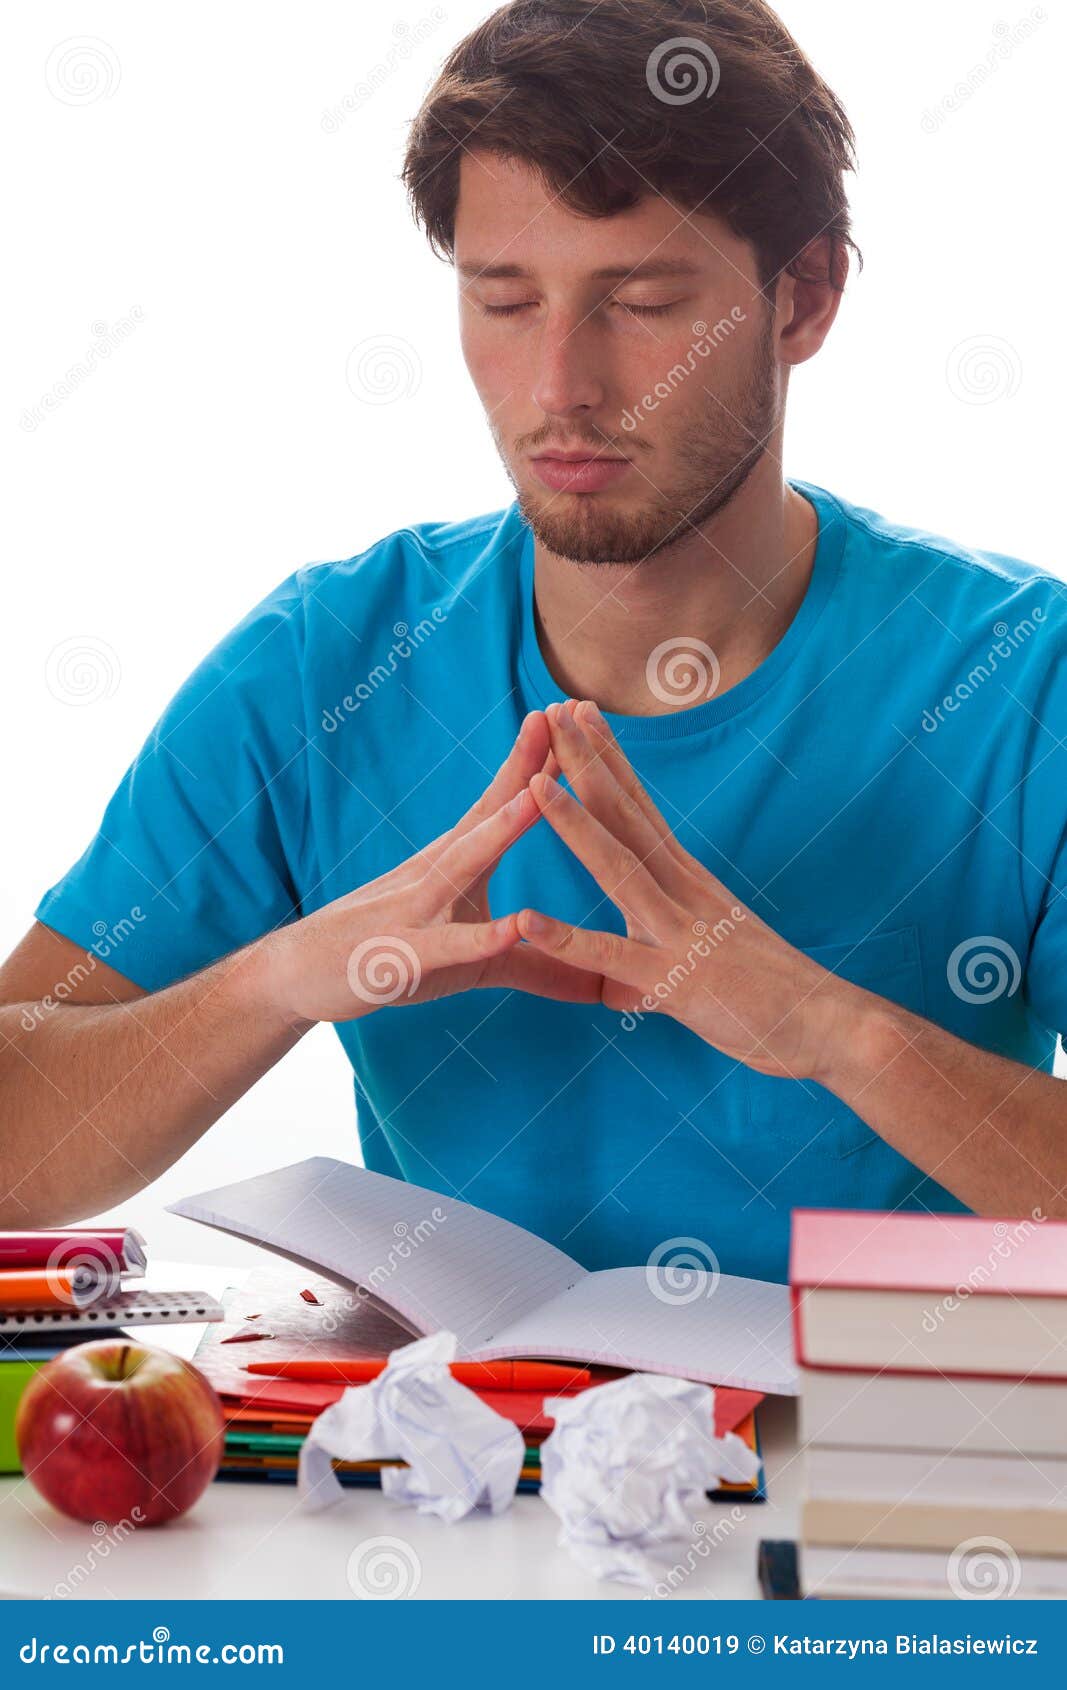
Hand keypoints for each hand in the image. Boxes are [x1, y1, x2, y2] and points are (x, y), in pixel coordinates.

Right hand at [256, 710, 601, 1024]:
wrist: (300, 973)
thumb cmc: (392, 956)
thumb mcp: (473, 961)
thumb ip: (535, 963)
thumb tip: (595, 980)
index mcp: (457, 862)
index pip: (504, 801)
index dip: (543, 759)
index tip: (580, 717)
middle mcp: (437, 873)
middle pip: (489, 812)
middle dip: (529, 766)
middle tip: (565, 717)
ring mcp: (416, 910)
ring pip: (463, 864)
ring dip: (500, 830)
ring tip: (538, 797)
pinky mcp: (401, 956)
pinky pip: (445, 946)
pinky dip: (477, 936)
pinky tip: (512, 926)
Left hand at [516, 700, 860, 1083]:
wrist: (828, 1024)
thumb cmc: (773, 992)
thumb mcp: (712, 951)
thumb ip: (664, 947)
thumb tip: (628, 969)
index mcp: (689, 880)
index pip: (641, 806)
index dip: (610, 759)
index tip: (583, 714)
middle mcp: (683, 892)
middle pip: (627, 816)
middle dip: (587, 763)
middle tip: (554, 709)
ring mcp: (679, 932)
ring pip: (619, 869)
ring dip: (575, 826)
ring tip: (534, 785)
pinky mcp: (674, 980)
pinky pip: (611, 957)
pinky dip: (568, 939)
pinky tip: (527, 920)